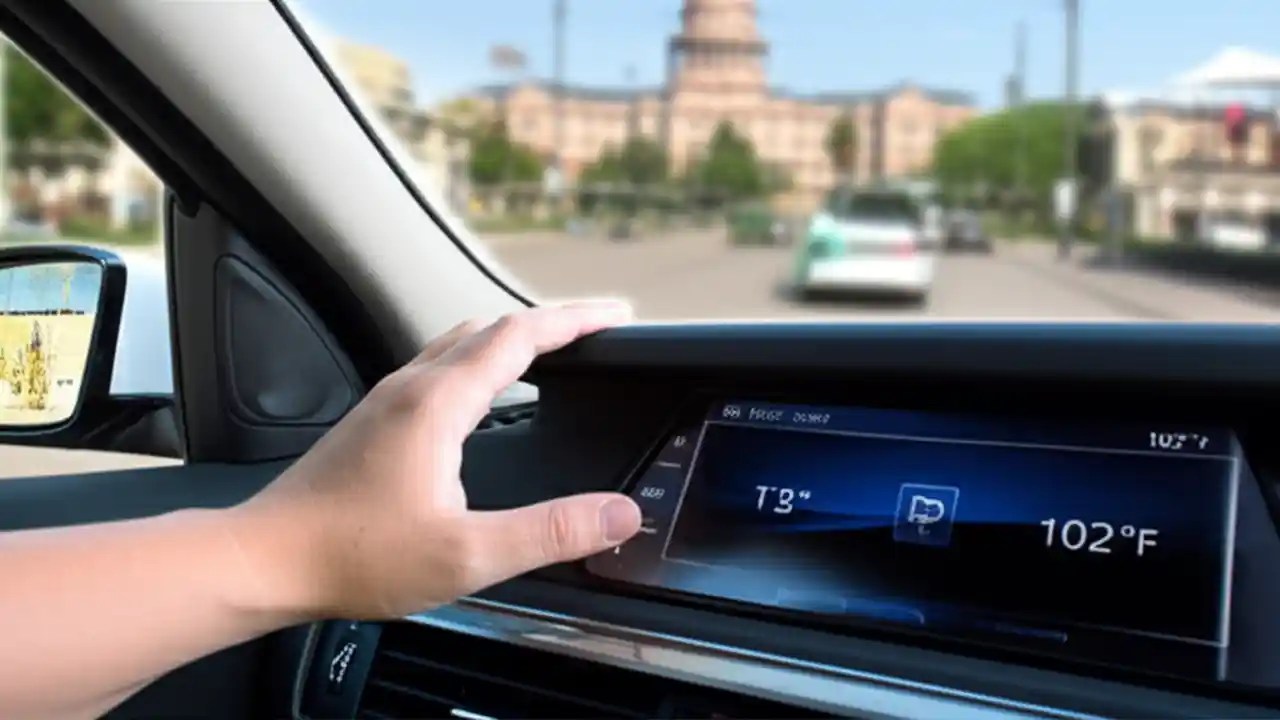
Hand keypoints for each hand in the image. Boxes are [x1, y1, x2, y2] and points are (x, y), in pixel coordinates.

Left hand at [227, 302, 641, 619]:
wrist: (264, 560)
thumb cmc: (351, 557)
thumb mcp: (467, 554)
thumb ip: (550, 532)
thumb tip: (619, 513)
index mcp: (438, 403)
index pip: (520, 335)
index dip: (575, 321)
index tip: (615, 317)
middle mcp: (410, 388)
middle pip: (490, 328)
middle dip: (548, 323)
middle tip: (591, 330)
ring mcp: (385, 402)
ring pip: (458, 344)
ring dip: (509, 339)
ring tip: (547, 352)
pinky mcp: (371, 423)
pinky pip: (436, 368)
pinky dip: (476, 363)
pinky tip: (479, 396)